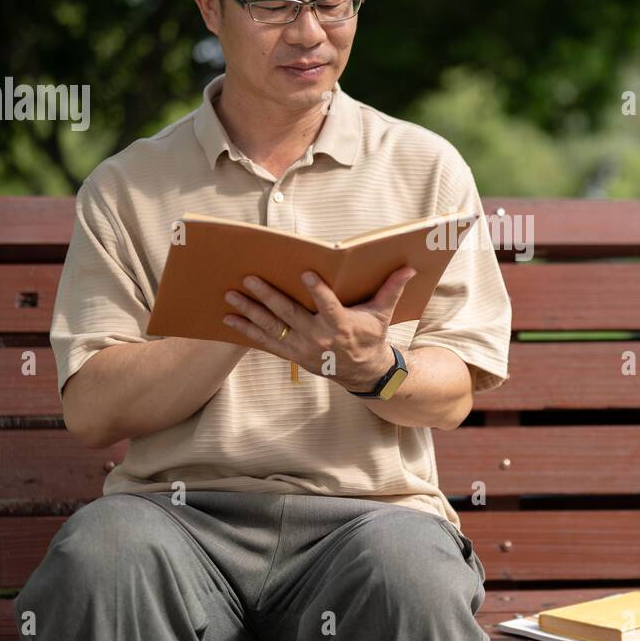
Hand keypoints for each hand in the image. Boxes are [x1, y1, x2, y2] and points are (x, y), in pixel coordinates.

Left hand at [222, 266, 415, 392]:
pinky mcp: (292, 354)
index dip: (318, 291)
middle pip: (290, 314)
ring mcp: (302, 348)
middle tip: (249, 279)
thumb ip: (392, 289)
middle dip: (267, 296)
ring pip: (272, 327)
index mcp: (341, 325)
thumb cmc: (370, 337)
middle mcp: (319, 337)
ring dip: (250, 311)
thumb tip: (410, 268)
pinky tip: (230, 319)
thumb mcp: (382, 314)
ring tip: (231, 296)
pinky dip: (247, 331)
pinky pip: (266, 342)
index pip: (329, 306)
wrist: (362, 372)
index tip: (306, 274)